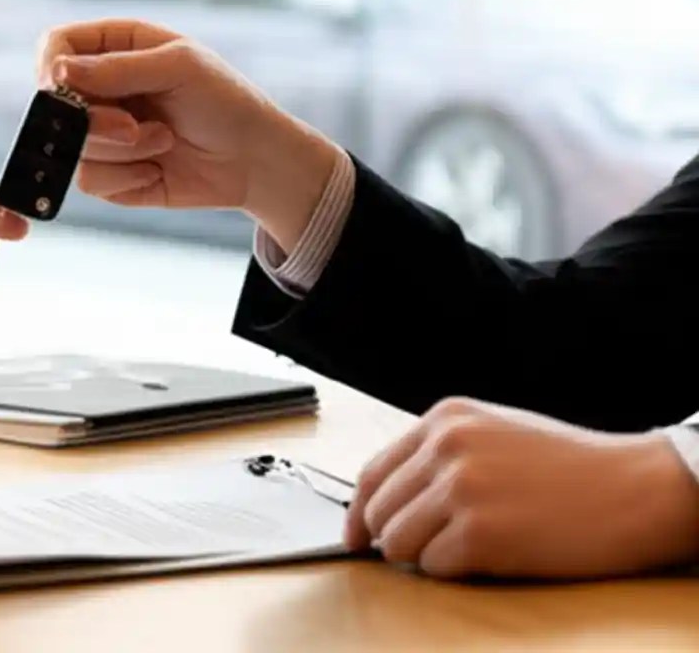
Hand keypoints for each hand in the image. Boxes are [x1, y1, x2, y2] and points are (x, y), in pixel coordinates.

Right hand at [37, 18, 339, 250]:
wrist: (253, 160)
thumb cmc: (224, 101)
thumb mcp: (179, 68)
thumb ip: (118, 69)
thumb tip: (58, 72)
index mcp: (114, 48)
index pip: (55, 47)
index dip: (51, 68)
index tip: (65, 88)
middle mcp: (101, 90)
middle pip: (54, 105)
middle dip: (95, 123)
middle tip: (134, 127)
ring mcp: (101, 134)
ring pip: (71, 148)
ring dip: (122, 152)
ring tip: (165, 142)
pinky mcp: (109, 174)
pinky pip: (89, 181)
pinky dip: (126, 178)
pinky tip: (158, 170)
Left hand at [347, 398, 698, 578]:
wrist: (633, 488)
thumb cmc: (567, 467)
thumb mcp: (492, 433)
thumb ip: (437, 456)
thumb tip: (385, 499)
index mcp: (444, 419)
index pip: (372, 472)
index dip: (359, 511)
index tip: (356, 535)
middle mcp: (445, 449)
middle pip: (378, 511)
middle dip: (393, 537)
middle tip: (427, 546)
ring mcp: (461, 490)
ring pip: (397, 543)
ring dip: (424, 555)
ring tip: (469, 545)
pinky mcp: (479, 533)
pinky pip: (434, 567)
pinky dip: (454, 571)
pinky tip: (491, 554)